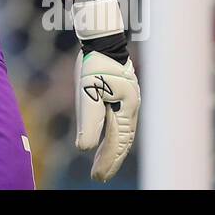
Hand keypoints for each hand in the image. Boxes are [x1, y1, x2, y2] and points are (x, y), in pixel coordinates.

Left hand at [75, 49, 139, 181]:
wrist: (102, 37)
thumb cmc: (94, 64)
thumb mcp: (88, 93)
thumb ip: (88, 121)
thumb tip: (84, 148)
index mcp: (126, 109)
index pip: (118, 144)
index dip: (107, 162)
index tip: (96, 177)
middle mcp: (131, 107)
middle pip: (122, 141)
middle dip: (110, 160)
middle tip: (98, 177)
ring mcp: (127, 101)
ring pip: (121, 132)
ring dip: (111, 150)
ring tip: (100, 165)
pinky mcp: (120, 95)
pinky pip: (118, 121)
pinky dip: (111, 135)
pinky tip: (103, 139)